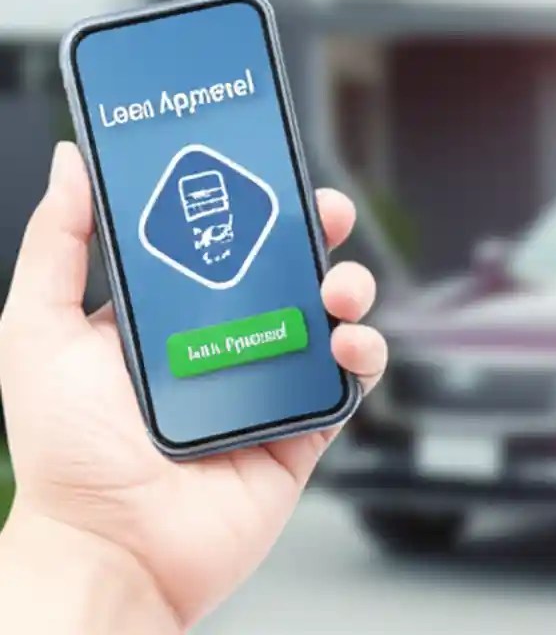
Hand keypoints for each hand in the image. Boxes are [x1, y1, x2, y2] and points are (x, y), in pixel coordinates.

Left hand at [0, 143, 387, 630]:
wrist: (114, 547)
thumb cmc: (67, 453)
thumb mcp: (36, 330)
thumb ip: (56, 243)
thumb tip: (74, 164)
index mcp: (166, 316)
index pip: (219, 241)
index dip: (249, 202)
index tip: (267, 170)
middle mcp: (222, 342)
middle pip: (286, 269)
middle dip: (314, 233)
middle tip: (324, 214)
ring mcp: (267, 384)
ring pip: (328, 316)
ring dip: (347, 288)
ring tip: (337, 290)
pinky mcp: (302, 428)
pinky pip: (349, 381)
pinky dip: (363, 354)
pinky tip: (346, 343)